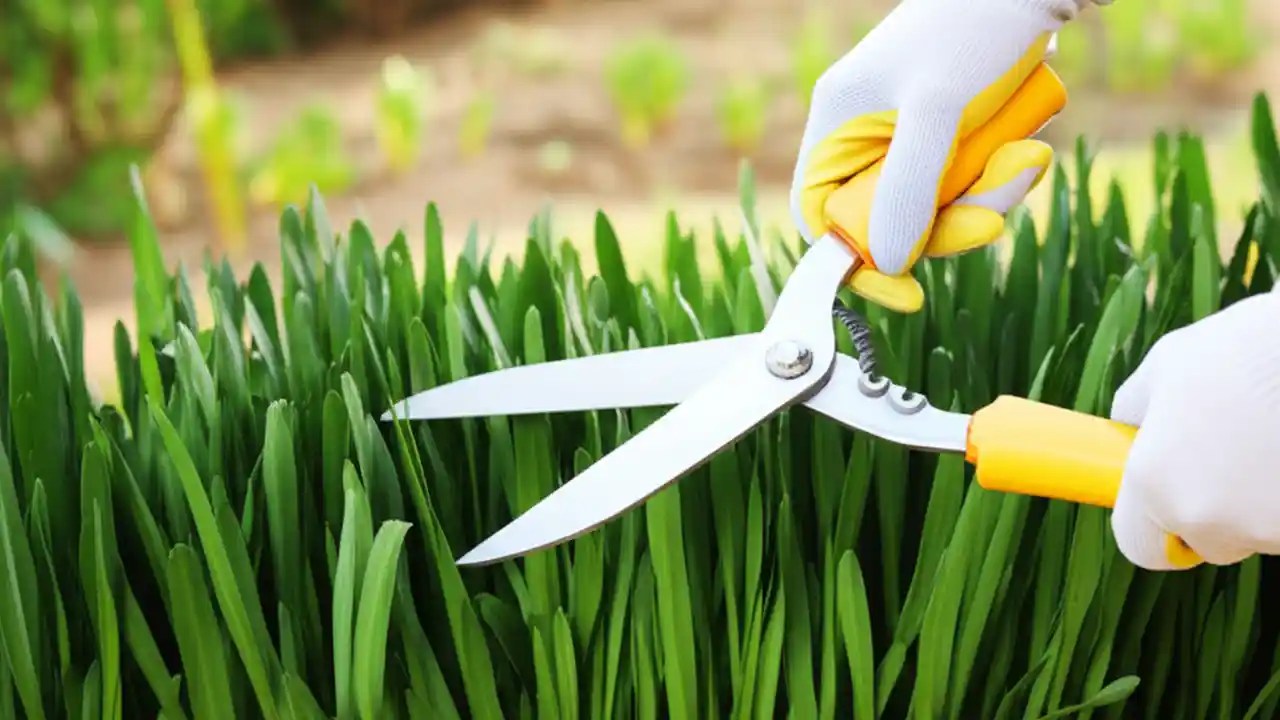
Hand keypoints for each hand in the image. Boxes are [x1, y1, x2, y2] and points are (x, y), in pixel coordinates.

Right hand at [790, 0, 1099, 312]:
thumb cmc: (976, 26)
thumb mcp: (937, 113)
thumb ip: (909, 191)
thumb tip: (889, 264)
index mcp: (839, 123)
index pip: (822, 215)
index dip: (856, 261)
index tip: (906, 293)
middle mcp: (867, 132)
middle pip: (891, 217)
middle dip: (949, 221)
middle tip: (995, 217)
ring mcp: (911, 132)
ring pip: (939, 202)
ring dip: (988, 193)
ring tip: (1028, 156)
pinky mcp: (953, 129)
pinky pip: (969, 179)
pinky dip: (1002, 171)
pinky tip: (1028, 140)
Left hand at [1110, 287, 1279, 569]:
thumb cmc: (1243, 349)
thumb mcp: (1168, 365)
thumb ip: (1137, 408)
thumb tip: (1130, 430)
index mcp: (1154, 483)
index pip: (1138, 544)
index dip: (1151, 524)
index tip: (1165, 500)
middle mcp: (1204, 519)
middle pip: (1204, 540)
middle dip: (1214, 509)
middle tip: (1233, 455)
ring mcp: (1265, 531)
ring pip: (1255, 531)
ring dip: (1260, 500)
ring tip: (1272, 439)